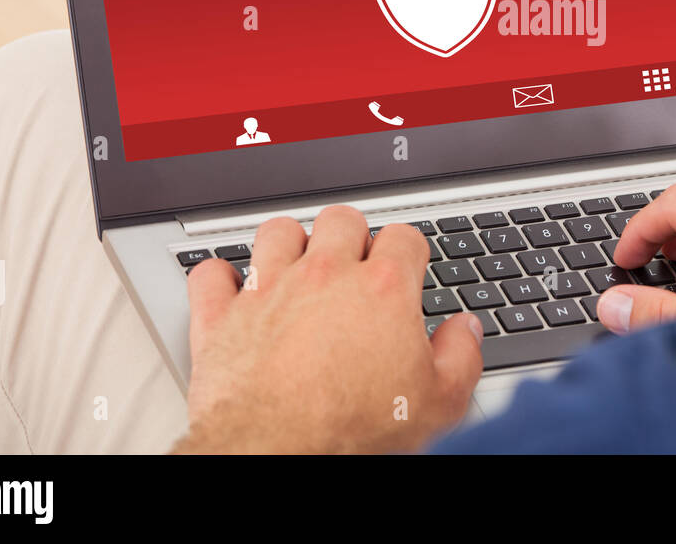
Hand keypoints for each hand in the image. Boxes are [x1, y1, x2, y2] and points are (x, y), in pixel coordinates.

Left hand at [173, 206, 482, 453]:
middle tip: (355, 265)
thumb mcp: (438, 403)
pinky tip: (233, 290)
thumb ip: (460, 357)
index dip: (408, 252)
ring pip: (278, 231)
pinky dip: (220, 279)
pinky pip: (211, 274)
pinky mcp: (221, 318)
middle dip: (352, 236)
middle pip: (341, 220)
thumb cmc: (351, 431)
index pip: (403, 237)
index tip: (407, 269)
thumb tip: (465, 332)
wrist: (277, 455)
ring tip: (298, 266)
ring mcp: (268, 291)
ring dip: (290, 244)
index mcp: (382, 289)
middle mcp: (325, 276)